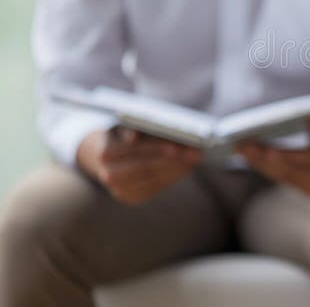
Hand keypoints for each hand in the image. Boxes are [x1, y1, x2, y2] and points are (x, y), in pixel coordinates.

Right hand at [77, 127, 202, 204]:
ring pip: (154, 177)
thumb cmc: (120, 134)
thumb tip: (135, 136)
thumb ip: (132, 128)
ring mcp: (119, 189)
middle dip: (174, 159)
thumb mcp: (123, 125)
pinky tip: (186, 166)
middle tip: (196, 152)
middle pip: (147, 165)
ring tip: (196, 158)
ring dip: (178, 168)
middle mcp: (109, 174)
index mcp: (105, 152)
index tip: (178, 145)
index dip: (157, 147)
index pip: (135, 149)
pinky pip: (156, 187)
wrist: (99, 155)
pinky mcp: (131, 197)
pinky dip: (173, 176)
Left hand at [236, 115, 309, 195]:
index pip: (307, 158)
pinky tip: (251, 157)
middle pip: (289, 169)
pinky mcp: (307, 192)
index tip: (264, 149)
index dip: (285, 154)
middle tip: (240, 145)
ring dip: (259, 163)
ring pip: (282, 176)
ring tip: (239, 149)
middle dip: (262, 157)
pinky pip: (283, 179)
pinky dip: (266, 168)